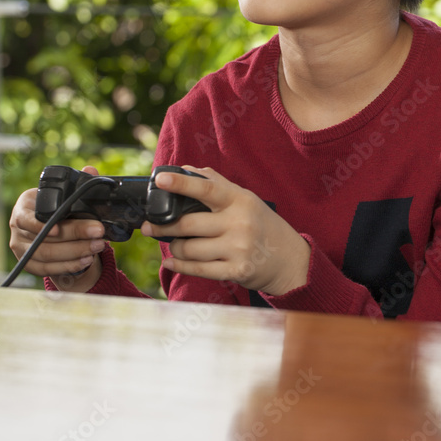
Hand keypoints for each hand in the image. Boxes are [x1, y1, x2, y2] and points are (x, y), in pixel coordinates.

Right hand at [8, 165, 105, 292]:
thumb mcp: (65, 194)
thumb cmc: (57, 207)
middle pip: (43, 238)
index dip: (41, 225)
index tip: (59, 229)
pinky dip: (68, 266)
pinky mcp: (29, 264)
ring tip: (97, 246)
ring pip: (46, 255)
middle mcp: (18, 228)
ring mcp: (21, 248)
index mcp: (24, 206)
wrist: (51, 225)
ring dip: (75, 252)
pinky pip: (47, 269)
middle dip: (74, 235)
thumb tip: (90, 170)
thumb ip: (78, 183)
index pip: (27, 218)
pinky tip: (86, 260)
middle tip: (97, 232)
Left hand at [142, 166, 311, 295]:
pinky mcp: (236, 271)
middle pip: (189, 224)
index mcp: (240, 200)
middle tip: (150, 225)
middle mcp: (239, 223)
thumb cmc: (262, 224)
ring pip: (189, 249)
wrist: (290, 260)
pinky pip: (198, 269)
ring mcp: (238, 249)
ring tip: (174, 245)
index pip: (207, 188)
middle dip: (164, 226)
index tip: (160, 178)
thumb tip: (187, 169)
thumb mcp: (246, 199)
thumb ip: (218, 184)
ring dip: (174, 248)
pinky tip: (170, 263)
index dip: (181, 183)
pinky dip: (179, 266)